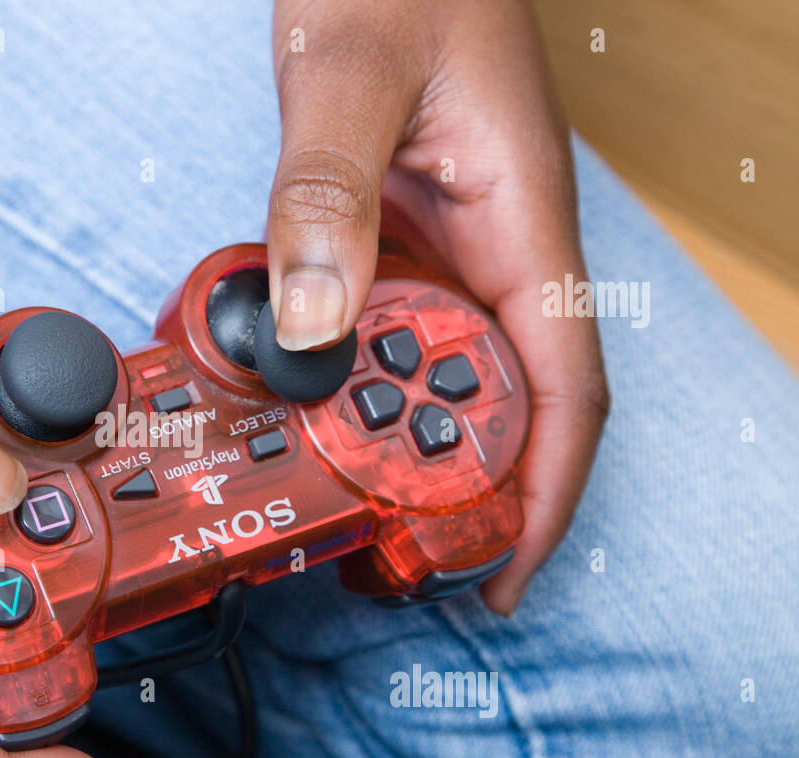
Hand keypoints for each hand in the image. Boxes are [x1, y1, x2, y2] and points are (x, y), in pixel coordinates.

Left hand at [266, 0, 608, 613]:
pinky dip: (353, 376)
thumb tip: (313, 326)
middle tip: (392, 558)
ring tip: (344, 503)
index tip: (505, 573)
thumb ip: (326, 194)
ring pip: (438, 371)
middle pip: (501, 402)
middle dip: (461, 489)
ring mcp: (448, 245)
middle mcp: (496, 249)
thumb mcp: (349, 76)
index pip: (561, 390)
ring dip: (399, 439)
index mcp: (521, 224)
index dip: (542, 495)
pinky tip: (306, 404)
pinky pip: (386, 326)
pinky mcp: (401, 234)